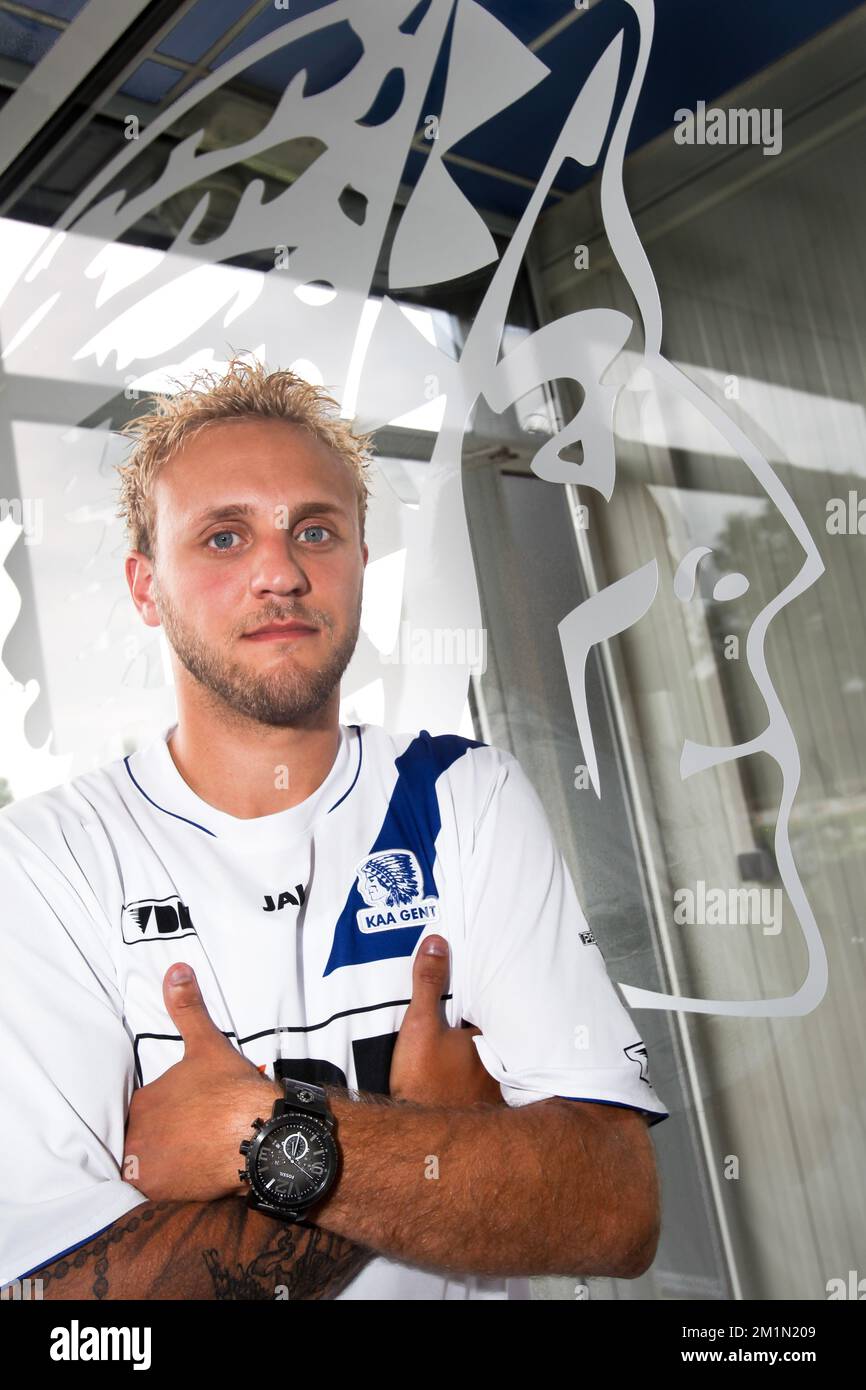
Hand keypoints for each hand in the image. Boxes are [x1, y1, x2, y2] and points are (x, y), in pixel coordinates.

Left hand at [123, 964, 281, 1202]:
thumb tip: (176, 968)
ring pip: (145, 1166)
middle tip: (190, 1140)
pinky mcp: (160, 1194)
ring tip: (190, 1163)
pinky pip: (154, 1193)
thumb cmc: (231, 1090)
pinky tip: (190, 1182)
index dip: (164, 1112)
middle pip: (141, 1139)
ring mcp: (146, 1167)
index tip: (185, 1116)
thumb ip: (188, 1008)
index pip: (142, 1108)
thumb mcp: (207, 1044)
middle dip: (160, 1140)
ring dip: (161, 1165)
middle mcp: (137, 1135)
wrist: (258, 1135)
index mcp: (145, 1100)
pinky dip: (168, 1188)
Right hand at [389, 935, 503, 1106]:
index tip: (495, 988)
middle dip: (491, 1032)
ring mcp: (488, 1096)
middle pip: (497, 1041)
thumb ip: (430, 984)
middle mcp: (497, 1070)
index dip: (496, 1002)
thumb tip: (438, 942)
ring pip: (490, 1068)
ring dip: (482, 1060)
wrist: (420, 1140)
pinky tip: (461, 1084)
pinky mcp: (474, 1116)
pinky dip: (473, 1084)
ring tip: (470, 1048)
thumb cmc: (426, 1079)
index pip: (501, 1014)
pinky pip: (479, 1092)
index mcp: (490, 1043)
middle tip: (479, 1019)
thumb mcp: (422, 1024)